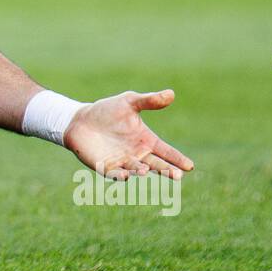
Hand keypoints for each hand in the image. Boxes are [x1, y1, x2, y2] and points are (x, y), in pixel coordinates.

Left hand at [63, 89, 192, 180]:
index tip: (190, 166)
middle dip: (167, 170)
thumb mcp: (129, 102)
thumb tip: (171, 94)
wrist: (81, 120)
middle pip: (156, 165)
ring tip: (146, 170)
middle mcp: (137, 154)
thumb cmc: (107, 111)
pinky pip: (116, 175)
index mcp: (146, 140)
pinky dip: (121, 176)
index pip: (166, 151)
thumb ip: (149, 100)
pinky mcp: (106, 168)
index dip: (178, 159)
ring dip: (142, 170)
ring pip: (137, 169)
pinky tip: (127, 176)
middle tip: (178, 175)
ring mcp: (123, 162)